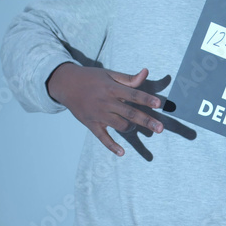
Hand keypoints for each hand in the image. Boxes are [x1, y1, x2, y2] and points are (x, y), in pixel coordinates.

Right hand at [46, 62, 163, 156]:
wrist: (65, 84)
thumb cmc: (91, 78)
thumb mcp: (109, 74)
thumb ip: (128, 78)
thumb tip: (146, 72)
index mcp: (111, 88)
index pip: (132, 94)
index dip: (146, 99)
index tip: (159, 104)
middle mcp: (106, 102)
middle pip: (130, 113)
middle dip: (146, 121)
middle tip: (161, 128)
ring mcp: (98, 114)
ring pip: (120, 125)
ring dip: (131, 127)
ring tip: (134, 125)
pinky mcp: (91, 124)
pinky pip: (102, 137)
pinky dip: (111, 146)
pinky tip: (122, 153)